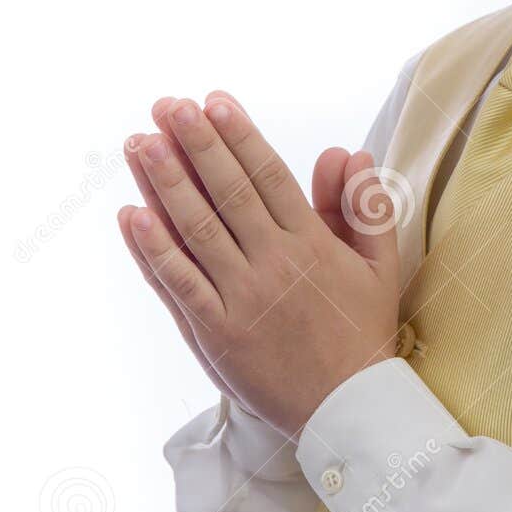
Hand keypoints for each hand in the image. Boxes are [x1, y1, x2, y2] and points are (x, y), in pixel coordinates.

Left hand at [117, 91, 400, 435]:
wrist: (347, 410)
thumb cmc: (363, 333)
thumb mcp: (380, 266)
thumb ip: (365, 207)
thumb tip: (349, 152)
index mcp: (312, 244)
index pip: (268, 176)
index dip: (239, 136)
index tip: (214, 101)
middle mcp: (273, 265)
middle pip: (227, 192)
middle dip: (195, 144)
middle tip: (167, 106)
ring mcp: (241, 298)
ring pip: (195, 230)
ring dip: (164, 183)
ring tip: (139, 143)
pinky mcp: (215, 333)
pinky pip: (178, 283)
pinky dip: (153, 249)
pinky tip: (132, 215)